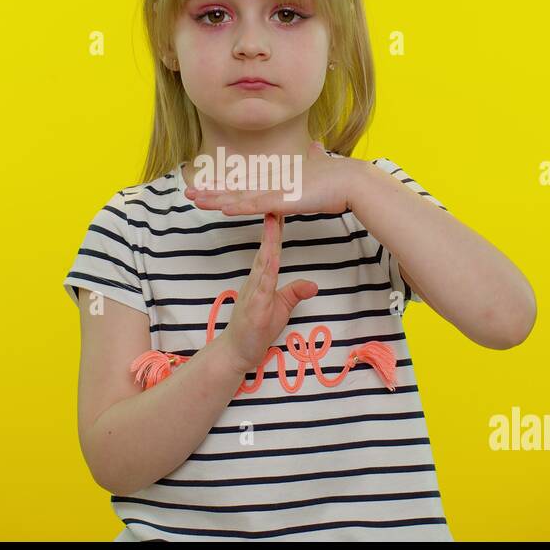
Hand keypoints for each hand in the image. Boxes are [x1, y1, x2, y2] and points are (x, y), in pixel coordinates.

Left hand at [184, 141, 361, 216]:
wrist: (350, 180)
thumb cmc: (337, 177)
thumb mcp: (319, 167)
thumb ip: (314, 158)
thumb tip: (316, 147)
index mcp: (277, 180)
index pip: (245, 184)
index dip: (225, 186)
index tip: (207, 187)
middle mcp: (272, 183)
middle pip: (236, 189)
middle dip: (212, 191)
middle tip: (189, 192)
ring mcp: (276, 191)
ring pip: (239, 196)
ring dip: (216, 199)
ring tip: (195, 199)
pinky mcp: (283, 200)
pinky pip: (256, 206)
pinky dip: (238, 207)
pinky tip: (223, 209)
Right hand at [219, 212, 317, 374]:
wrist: (236, 352)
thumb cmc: (256, 329)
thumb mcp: (281, 308)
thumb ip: (295, 293)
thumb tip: (313, 284)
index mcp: (262, 277)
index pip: (271, 248)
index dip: (277, 227)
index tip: (283, 205)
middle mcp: (256, 279)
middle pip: (267, 247)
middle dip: (272, 223)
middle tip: (277, 197)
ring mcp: (254, 292)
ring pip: (263, 261)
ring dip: (268, 240)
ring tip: (273, 218)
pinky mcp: (255, 307)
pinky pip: (263, 286)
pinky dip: (267, 271)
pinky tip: (271, 258)